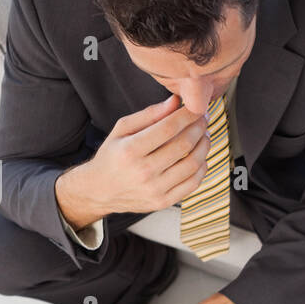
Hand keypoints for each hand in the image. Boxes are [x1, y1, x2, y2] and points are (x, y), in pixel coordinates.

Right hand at [56, 95, 210, 228]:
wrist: (101, 190)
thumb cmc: (113, 155)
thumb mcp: (122, 129)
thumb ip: (149, 114)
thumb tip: (176, 101)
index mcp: (130, 150)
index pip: (168, 128)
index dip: (188, 115)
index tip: (196, 108)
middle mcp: (143, 171)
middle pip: (183, 145)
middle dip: (199, 128)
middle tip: (203, 119)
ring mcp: (155, 189)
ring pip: (193, 164)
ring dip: (204, 146)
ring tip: (204, 135)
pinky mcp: (163, 202)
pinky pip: (193, 183)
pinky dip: (202, 167)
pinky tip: (200, 156)